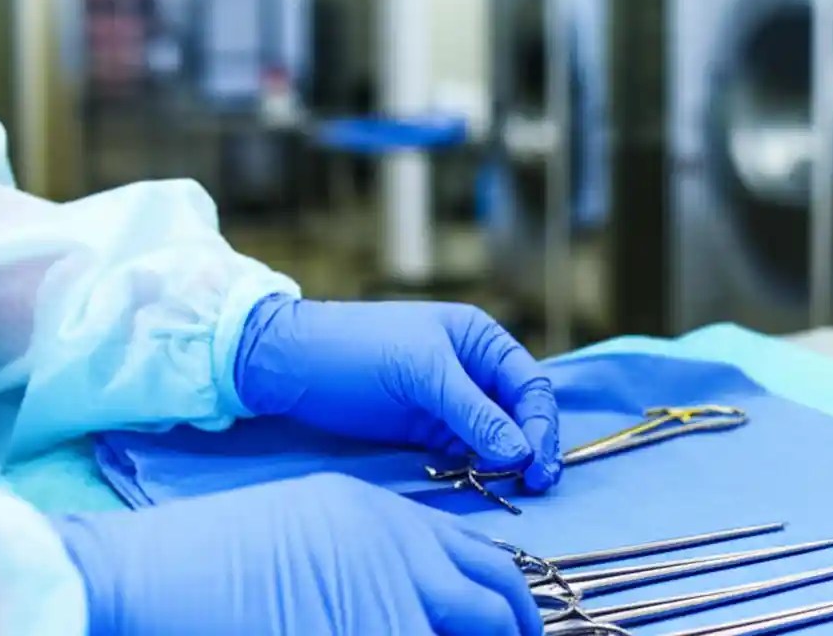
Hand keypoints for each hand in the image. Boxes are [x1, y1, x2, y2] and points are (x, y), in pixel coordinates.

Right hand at [51, 473, 542, 635]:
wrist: (149, 571)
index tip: (518, 629)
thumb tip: (423, 604)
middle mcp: (398, 550)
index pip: (482, 557)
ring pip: (471, 631)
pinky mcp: (361, 631)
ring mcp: (382, 598)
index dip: (510, 601)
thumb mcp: (311, 528)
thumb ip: (376, 558)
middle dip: (520, 631)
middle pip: (496, 599)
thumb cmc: (213, 556)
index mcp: (386, 516)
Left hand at [233, 295, 560, 490]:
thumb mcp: (421, 372)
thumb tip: (520, 451)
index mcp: (480, 340)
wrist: (292, 365)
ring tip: (514, 491)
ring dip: (508, 463)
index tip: (534, 462)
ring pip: (497, 438)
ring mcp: (451, 403)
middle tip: (535, 485)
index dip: (540, 424)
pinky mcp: (428, 430)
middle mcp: (473, 371)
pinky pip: (467, 452)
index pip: (530, 385)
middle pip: (520, 414)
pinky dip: (479, 469)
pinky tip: (483, 485)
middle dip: (531, 447)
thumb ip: (473, 411)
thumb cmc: (357, 347)